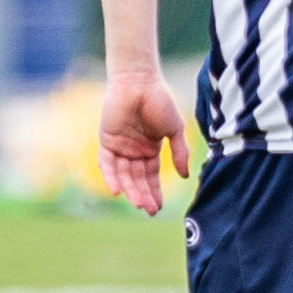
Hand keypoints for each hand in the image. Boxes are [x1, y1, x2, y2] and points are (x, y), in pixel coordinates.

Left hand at [98, 70, 189, 214]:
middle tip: (149, 211)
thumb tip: (186, 176)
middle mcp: (134, 151)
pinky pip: (107, 163)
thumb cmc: (160, 101)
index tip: (158, 208)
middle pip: (137, 179)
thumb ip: (179, 152)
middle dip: (143, 195)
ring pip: (123, 175)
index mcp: (150, 149)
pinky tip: (117, 191)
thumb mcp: (175, 130)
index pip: (151, 177)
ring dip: (130, 190)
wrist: (140, 82)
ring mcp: (120, 146)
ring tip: (139, 204)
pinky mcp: (107, 140)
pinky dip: (110, 177)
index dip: (154, 192)